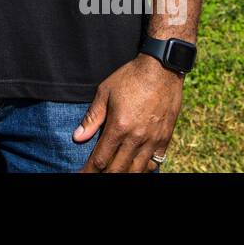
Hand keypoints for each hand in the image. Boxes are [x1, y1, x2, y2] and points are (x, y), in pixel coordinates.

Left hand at [75, 54, 183, 172]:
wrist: (161, 69)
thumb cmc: (130, 77)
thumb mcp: (105, 92)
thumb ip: (92, 117)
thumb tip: (77, 137)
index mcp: (119, 127)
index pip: (101, 159)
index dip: (89, 171)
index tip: (82, 175)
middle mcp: (137, 137)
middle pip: (118, 169)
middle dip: (104, 175)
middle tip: (94, 175)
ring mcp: (153, 139)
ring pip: (137, 170)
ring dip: (124, 173)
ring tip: (114, 173)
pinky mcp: (165, 138)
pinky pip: (155, 161)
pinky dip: (144, 168)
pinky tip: (136, 167)